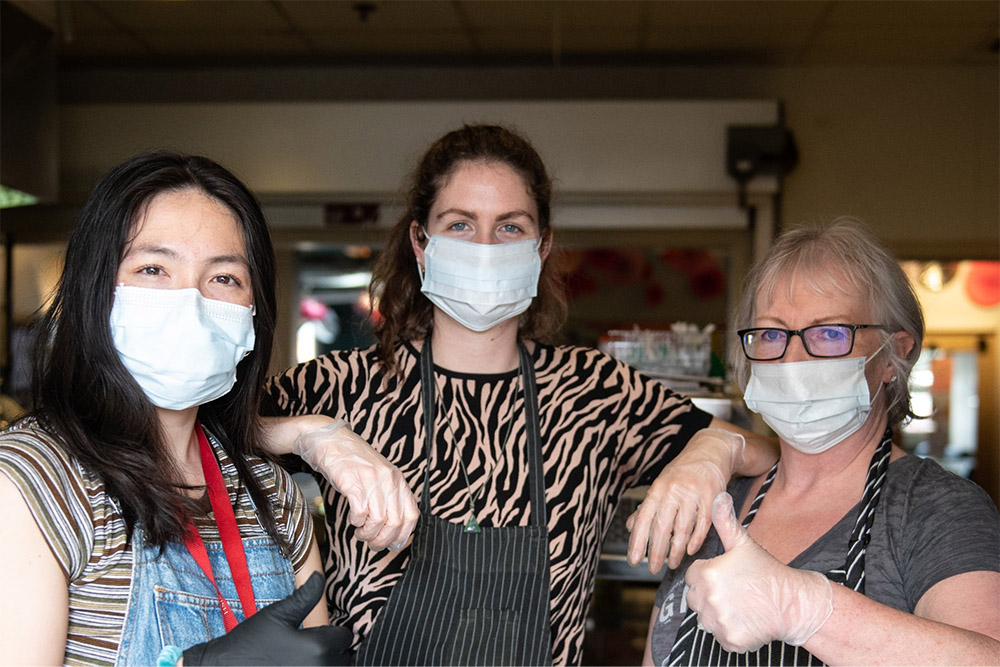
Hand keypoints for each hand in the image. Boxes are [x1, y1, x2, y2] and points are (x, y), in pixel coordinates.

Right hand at [182, 572, 352, 665]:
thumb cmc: (249, 643)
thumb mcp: (278, 614)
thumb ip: (305, 596)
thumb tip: (320, 577)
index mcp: (318, 648)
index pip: (345, 636)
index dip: (333, 631)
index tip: (318, 631)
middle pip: (343, 658)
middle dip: (331, 651)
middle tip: (307, 646)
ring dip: (325, 664)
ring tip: (300, 659)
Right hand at [293, 419, 418, 549]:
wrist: (331, 440)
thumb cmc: (354, 462)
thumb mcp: (379, 477)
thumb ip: (389, 497)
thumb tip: (393, 529)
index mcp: (398, 480)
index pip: (412, 515)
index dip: (402, 535)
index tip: (391, 543)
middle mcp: (389, 480)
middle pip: (395, 522)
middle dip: (382, 539)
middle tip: (372, 542)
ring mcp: (372, 480)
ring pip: (378, 520)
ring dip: (367, 533)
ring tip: (360, 531)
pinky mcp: (354, 482)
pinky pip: (360, 512)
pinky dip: (356, 522)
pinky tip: (353, 518)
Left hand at [626, 428, 744, 571]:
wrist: (711, 451)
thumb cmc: (682, 472)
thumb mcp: (661, 484)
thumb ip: (647, 507)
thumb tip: (632, 527)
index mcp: (658, 488)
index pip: (643, 519)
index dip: (637, 542)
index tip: (634, 560)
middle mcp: (674, 490)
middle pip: (662, 527)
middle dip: (656, 552)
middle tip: (652, 569)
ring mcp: (694, 493)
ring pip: (682, 528)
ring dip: (676, 551)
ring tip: (671, 565)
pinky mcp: (713, 497)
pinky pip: (703, 524)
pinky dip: (696, 540)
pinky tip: (689, 551)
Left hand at [683, 492, 833, 652]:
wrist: (794, 603)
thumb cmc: (767, 571)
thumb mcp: (744, 544)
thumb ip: (725, 522)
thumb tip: (718, 496)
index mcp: (707, 574)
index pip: (692, 577)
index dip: (708, 575)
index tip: (727, 576)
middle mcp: (708, 598)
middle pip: (695, 599)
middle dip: (710, 595)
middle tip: (735, 591)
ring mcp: (718, 621)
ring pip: (705, 619)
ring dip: (717, 614)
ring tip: (740, 605)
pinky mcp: (729, 640)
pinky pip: (719, 636)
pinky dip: (730, 631)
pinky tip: (746, 620)